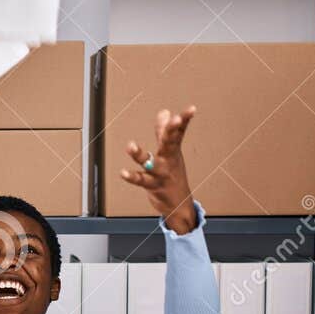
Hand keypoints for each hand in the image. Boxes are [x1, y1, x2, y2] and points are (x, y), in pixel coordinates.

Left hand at [118, 106, 198, 233]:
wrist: (179, 205)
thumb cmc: (173, 174)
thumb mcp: (171, 152)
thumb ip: (163, 132)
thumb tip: (164, 111)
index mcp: (173, 150)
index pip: (179, 132)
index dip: (185, 120)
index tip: (192, 108)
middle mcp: (168, 160)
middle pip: (169, 143)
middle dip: (172, 131)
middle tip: (175, 120)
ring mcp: (161, 173)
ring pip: (150, 162)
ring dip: (139, 154)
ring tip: (130, 146)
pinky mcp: (152, 185)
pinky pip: (141, 180)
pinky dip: (132, 177)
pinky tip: (123, 173)